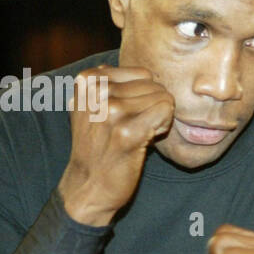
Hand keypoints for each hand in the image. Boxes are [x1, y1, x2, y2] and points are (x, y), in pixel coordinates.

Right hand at [56, 65, 174, 225]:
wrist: (89, 185)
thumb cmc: (99, 146)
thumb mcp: (91, 107)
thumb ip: (107, 83)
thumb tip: (132, 68)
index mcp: (87, 80)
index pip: (143, 73)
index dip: (144, 95)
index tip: (128, 115)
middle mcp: (96, 91)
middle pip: (155, 85)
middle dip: (153, 107)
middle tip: (135, 128)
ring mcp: (110, 111)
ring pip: (164, 97)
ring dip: (159, 118)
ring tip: (138, 135)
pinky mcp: (127, 132)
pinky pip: (166, 111)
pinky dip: (164, 127)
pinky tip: (147, 140)